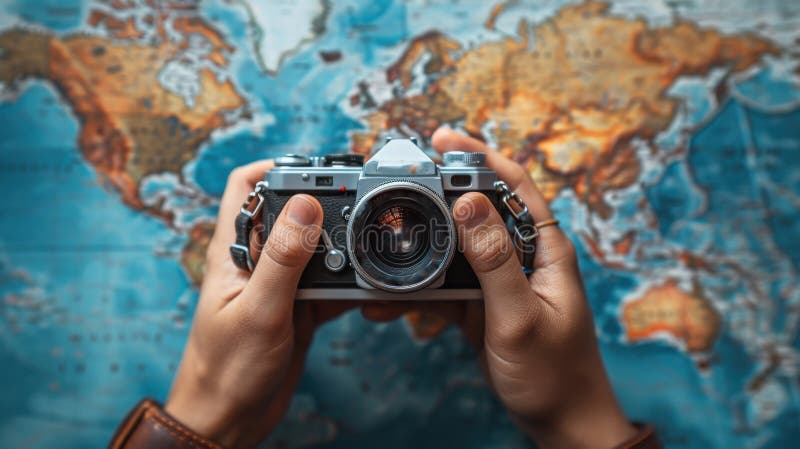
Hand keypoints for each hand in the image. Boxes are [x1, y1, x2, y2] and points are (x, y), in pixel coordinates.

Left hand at [165, 161, 351, 448]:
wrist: (229, 420)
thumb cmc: (226, 370)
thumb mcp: (259, 309)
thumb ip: (283, 258)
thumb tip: (307, 204)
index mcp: (233, 250)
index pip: (246, 186)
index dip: (276, 167)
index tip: (317, 169)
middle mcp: (256, 260)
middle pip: (291, 212)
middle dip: (325, 206)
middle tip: (360, 207)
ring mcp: (279, 285)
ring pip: (316, 249)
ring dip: (342, 248)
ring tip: (369, 250)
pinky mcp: (298, 309)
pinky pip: (331, 285)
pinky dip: (351, 284)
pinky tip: (369, 291)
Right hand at [362, 128, 636, 448]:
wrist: (561, 423)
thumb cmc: (557, 375)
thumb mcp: (521, 316)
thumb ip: (494, 260)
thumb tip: (468, 204)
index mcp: (544, 249)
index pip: (514, 185)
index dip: (480, 156)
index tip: (443, 139)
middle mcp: (523, 257)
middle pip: (478, 211)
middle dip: (436, 198)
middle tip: (398, 190)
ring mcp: (500, 282)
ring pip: (454, 251)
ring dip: (419, 252)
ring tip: (385, 257)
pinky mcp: (483, 305)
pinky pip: (445, 287)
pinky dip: (417, 292)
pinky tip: (390, 301)